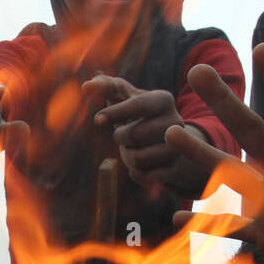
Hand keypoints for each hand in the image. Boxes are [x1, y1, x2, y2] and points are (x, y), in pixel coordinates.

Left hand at [85, 75, 208, 194]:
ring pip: (139, 158)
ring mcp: (177, 147)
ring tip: (135, 148)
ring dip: (128, 156)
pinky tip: (140, 164)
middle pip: (135, 135)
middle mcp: (175, 122)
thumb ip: (106, 87)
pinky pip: (144, 176)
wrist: (161, 141)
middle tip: (124, 135)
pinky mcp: (173, 168)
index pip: (139, 105)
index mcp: (163, 99)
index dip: (115, 112)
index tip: (97, 120)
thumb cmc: (136, 114)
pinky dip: (135, 172)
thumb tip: (87, 86)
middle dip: (121, 137)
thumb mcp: (123, 96)